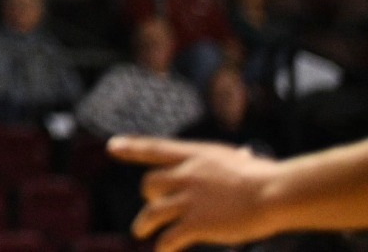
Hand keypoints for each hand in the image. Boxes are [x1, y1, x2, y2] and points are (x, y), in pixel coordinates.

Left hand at [110, 137, 280, 251]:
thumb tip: (247, 156)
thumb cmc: (268, 178)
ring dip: (144, 222)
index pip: (155, 148)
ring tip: (140, 231)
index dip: (132, 147)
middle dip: (149, 194)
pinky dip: (164, 246)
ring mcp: (190, 199)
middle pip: (151, 182)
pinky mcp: (197, 223)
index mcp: (197, 155)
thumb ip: (233, 163)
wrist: (274, 192)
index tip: (112, 146)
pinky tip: (163, 251)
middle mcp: (187, 174)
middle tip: (152, 202)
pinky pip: (170, 237)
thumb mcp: (242, 160)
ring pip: (153, 210)